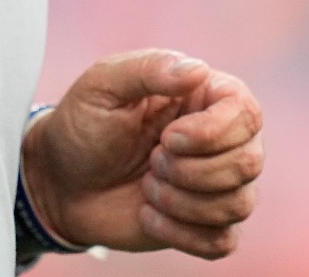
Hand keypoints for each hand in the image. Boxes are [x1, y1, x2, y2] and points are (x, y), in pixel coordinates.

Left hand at [20, 49, 263, 259]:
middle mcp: (222, 140)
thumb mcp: (103, 84)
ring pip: (238, 204)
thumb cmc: (83, 125)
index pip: (246, 113)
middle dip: (190, 170)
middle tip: (151, 161)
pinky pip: (222, 241)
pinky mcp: (205, 225)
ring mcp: (217, 185)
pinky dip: (180, 233)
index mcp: (205, 97)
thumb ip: (149, 68)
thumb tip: (198, 69)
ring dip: (182, 202)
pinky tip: (149, 215)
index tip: (168, 138)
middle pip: (248, 162)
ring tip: (147, 187)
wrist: (60, 181)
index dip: (213, 132)